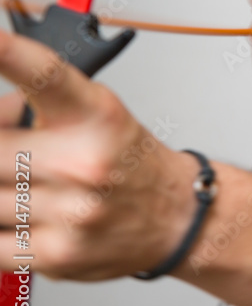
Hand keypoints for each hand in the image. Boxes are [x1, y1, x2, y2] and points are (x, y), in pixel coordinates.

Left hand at [0, 29, 196, 279]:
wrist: (179, 218)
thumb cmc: (133, 163)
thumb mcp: (97, 115)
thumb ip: (32, 109)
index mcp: (95, 115)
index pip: (43, 73)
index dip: (6, 52)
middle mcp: (83, 161)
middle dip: (0, 151)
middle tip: (21, 152)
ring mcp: (70, 211)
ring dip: (2, 191)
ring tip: (37, 188)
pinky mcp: (56, 253)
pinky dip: (4, 228)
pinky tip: (32, 220)